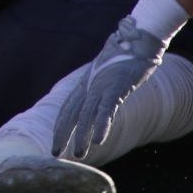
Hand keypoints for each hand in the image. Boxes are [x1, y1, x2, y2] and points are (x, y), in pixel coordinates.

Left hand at [53, 15, 169, 159]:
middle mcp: (89, 85)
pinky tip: (99, 140)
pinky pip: (106, 109)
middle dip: (63, 134)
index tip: (55, 143)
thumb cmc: (125, 56)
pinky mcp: (115, 86)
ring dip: (82, 136)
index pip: (67, 108)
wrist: (137, 37)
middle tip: (56, 155)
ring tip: (79, 155)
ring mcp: (100, 85)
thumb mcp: (108, 74)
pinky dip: (101, 125)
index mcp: (85, 83)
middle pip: (71, 113)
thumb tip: (101, 98)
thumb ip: (101, 87)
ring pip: (87, 114)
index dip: (60, 126)